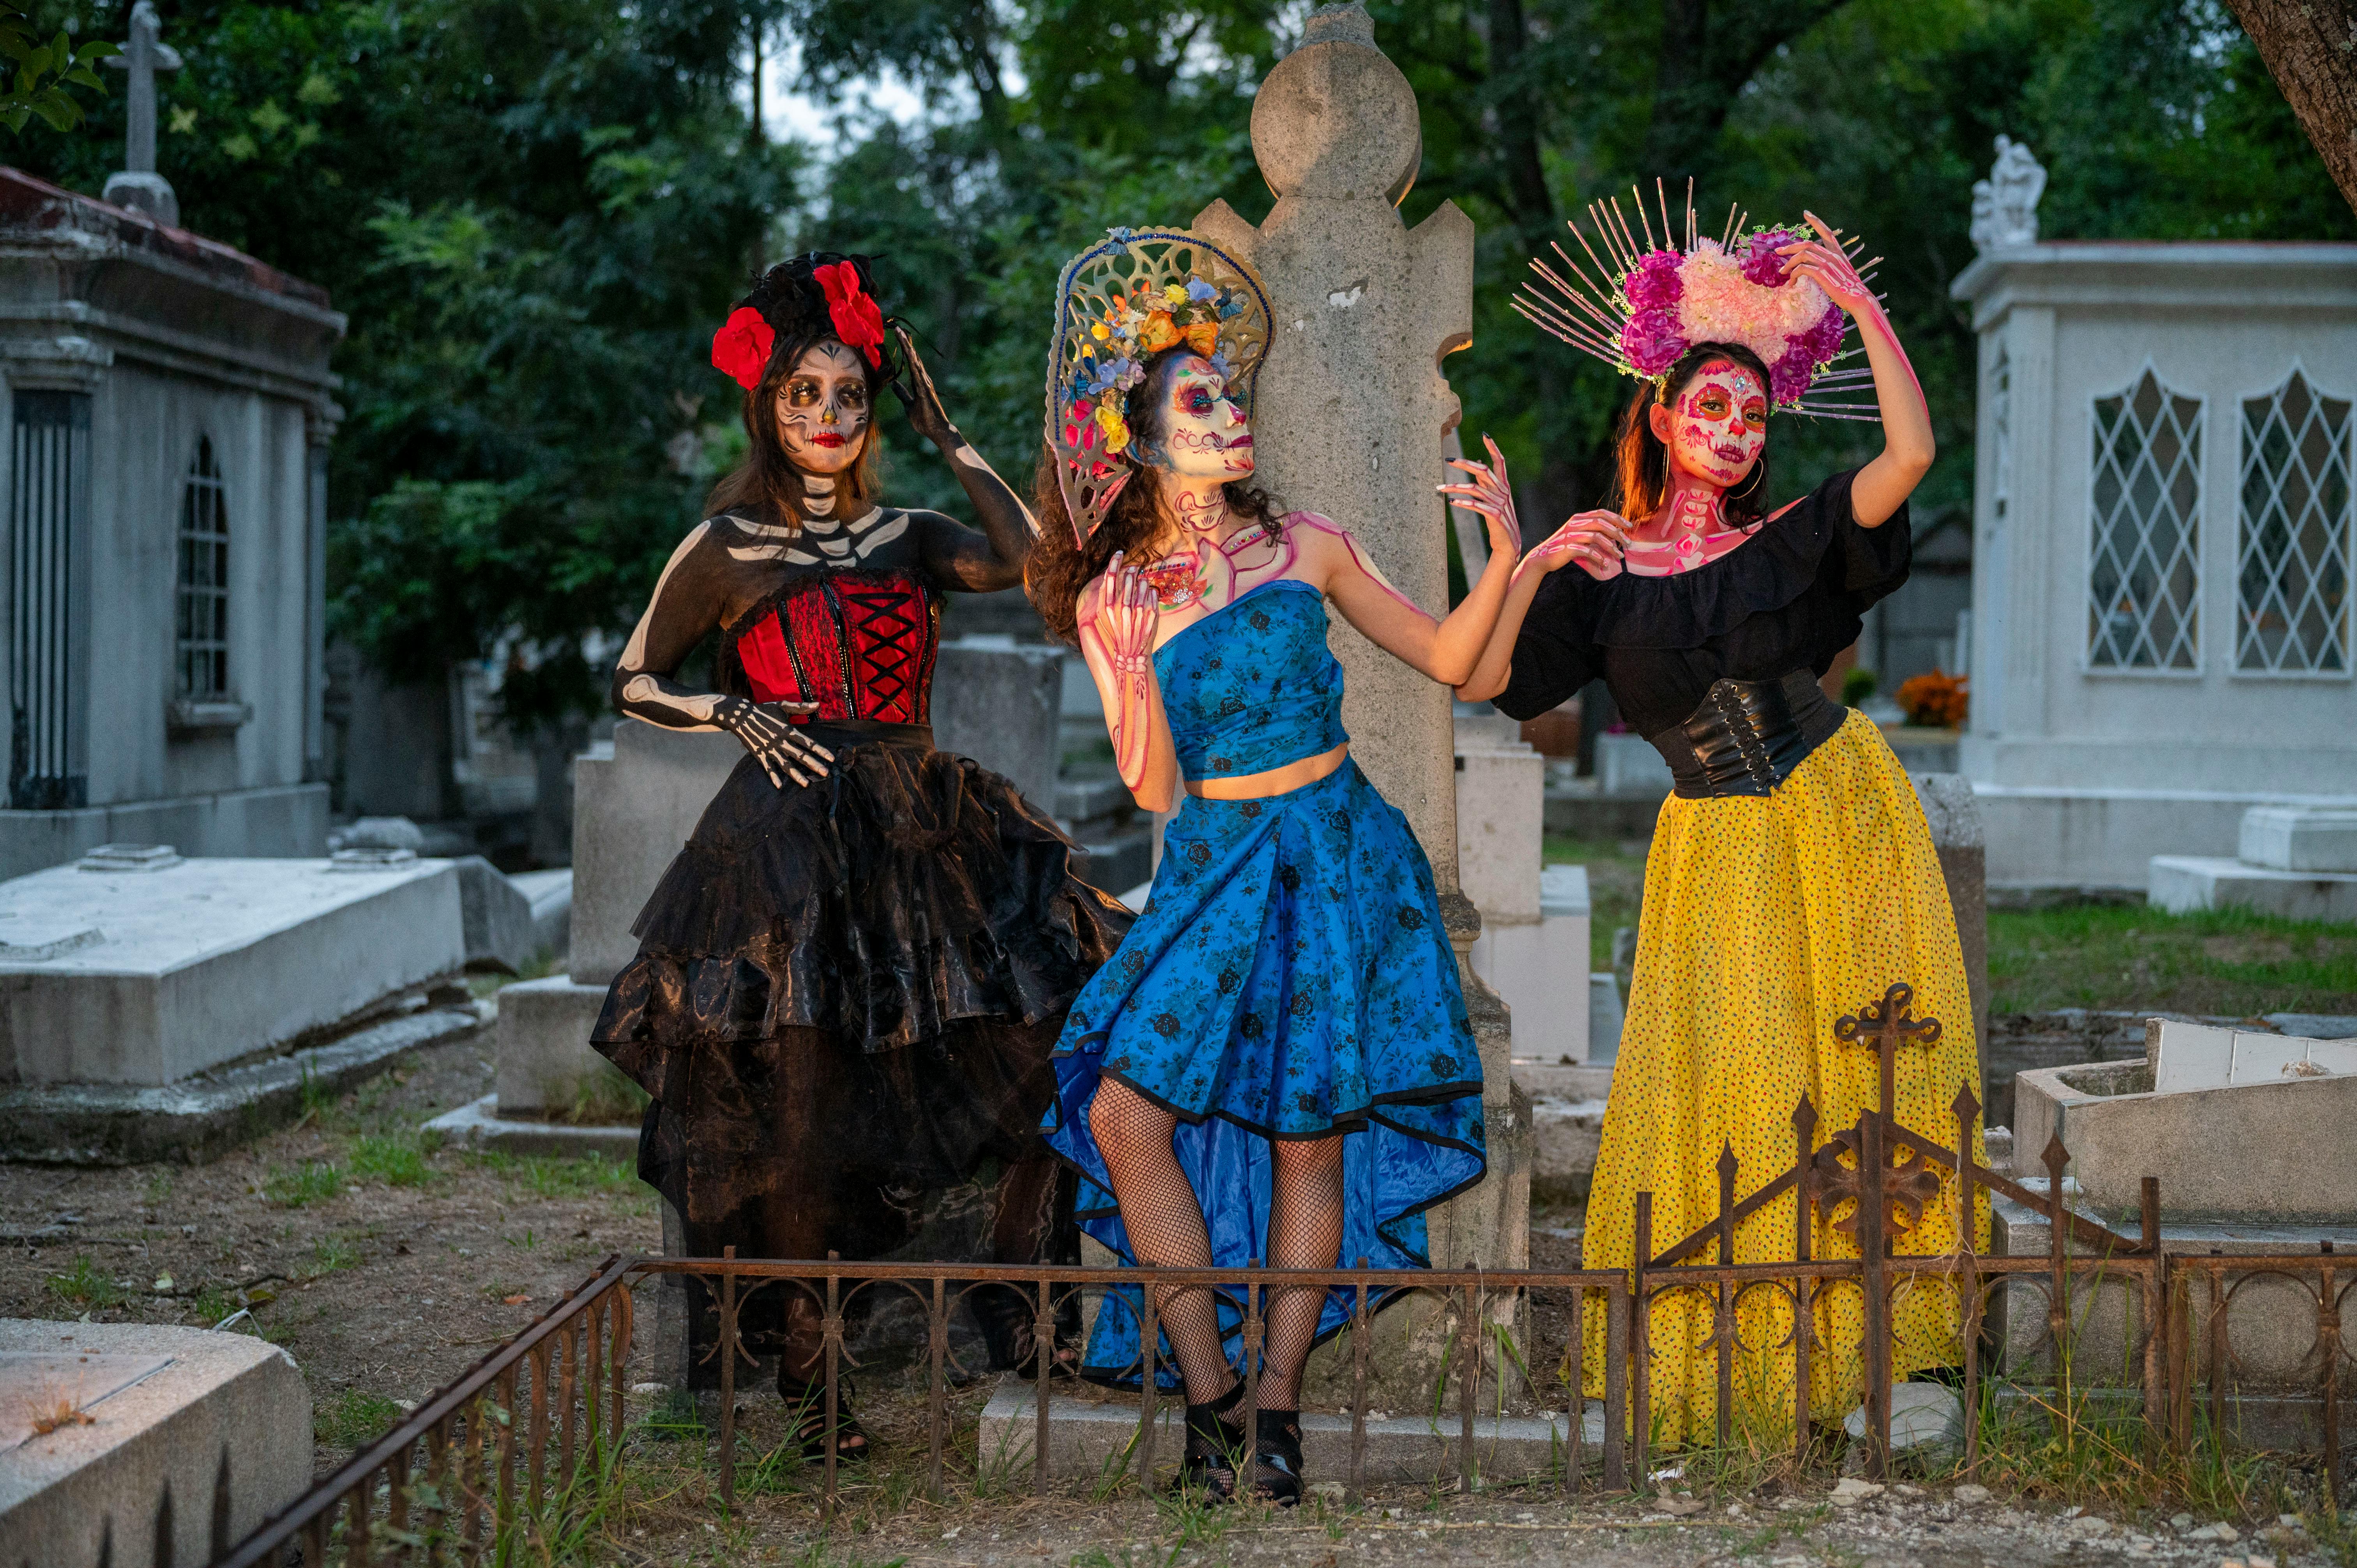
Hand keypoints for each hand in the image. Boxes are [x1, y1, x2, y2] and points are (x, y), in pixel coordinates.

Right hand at [716, 696, 834, 788]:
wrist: (740, 716)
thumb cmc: (764, 710)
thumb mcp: (782, 706)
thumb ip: (801, 707)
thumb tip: (818, 704)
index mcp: (788, 730)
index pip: (808, 742)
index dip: (820, 750)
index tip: (831, 758)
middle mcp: (780, 741)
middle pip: (800, 755)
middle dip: (813, 765)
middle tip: (825, 773)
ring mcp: (770, 749)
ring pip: (785, 765)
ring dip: (796, 775)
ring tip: (806, 784)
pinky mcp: (759, 754)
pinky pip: (768, 768)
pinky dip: (773, 776)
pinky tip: (779, 786)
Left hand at [892, 323, 958, 449]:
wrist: (936, 431)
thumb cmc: (924, 420)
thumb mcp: (908, 405)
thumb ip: (902, 393)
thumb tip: (893, 383)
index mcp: (918, 382)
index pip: (909, 362)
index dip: (903, 349)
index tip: (897, 336)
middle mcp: (923, 380)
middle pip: (912, 358)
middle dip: (905, 343)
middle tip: (897, 329)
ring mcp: (925, 384)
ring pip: (915, 362)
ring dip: (908, 349)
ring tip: (901, 335)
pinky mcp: (926, 391)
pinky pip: (918, 374)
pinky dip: (914, 363)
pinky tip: (910, 354)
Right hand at [1096, 551, 1160, 673]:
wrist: (1130, 657)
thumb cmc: (1114, 635)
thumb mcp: (1103, 617)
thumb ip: (1104, 598)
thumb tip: (1109, 577)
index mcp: (1107, 607)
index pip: (1110, 577)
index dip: (1115, 562)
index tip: (1119, 553)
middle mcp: (1122, 608)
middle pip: (1127, 578)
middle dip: (1131, 570)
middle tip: (1134, 567)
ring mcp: (1138, 612)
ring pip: (1142, 584)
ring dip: (1142, 580)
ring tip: (1141, 581)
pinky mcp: (1152, 616)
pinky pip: (1153, 595)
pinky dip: (1152, 591)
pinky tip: (1149, 592)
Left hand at [1437, 434, 1523, 561]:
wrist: (1509, 546)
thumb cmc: (1499, 522)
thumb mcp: (1495, 499)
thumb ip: (1487, 482)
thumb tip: (1479, 463)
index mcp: (1504, 486)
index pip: (1500, 462)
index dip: (1493, 448)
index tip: (1485, 435)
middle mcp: (1503, 492)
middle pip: (1483, 471)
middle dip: (1464, 464)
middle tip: (1447, 461)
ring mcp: (1500, 503)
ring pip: (1475, 489)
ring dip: (1455, 487)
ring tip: (1440, 488)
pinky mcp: (1495, 515)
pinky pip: (1476, 506)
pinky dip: (1463, 503)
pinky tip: (1451, 503)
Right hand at [1521, 509, 1629, 581]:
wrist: (1542, 558)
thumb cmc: (1562, 547)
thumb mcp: (1577, 535)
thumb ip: (1591, 531)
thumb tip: (1614, 533)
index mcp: (1578, 518)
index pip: (1601, 513)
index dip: (1616, 518)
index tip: (1629, 526)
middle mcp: (1575, 524)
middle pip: (1601, 524)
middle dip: (1617, 533)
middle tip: (1628, 543)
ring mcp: (1571, 536)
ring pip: (1596, 537)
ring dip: (1611, 547)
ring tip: (1619, 556)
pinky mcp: (1568, 548)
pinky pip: (1588, 551)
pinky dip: (1598, 557)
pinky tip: (1605, 564)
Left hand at [1778, 212, 1877, 317]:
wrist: (1859, 299)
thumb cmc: (1849, 290)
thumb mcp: (1842, 272)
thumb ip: (1831, 266)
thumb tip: (1817, 268)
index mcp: (1838, 253)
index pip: (1827, 232)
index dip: (1816, 221)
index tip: (1806, 213)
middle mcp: (1833, 255)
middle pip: (1807, 244)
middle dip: (1790, 247)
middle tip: (1778, 252)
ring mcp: (1828, 263)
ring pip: (1802, 255)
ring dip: (1789, 264)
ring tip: (1782, 273)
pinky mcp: (1822, 273)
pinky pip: (1802, 269)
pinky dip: (1793, 275)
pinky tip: (1791, 283)